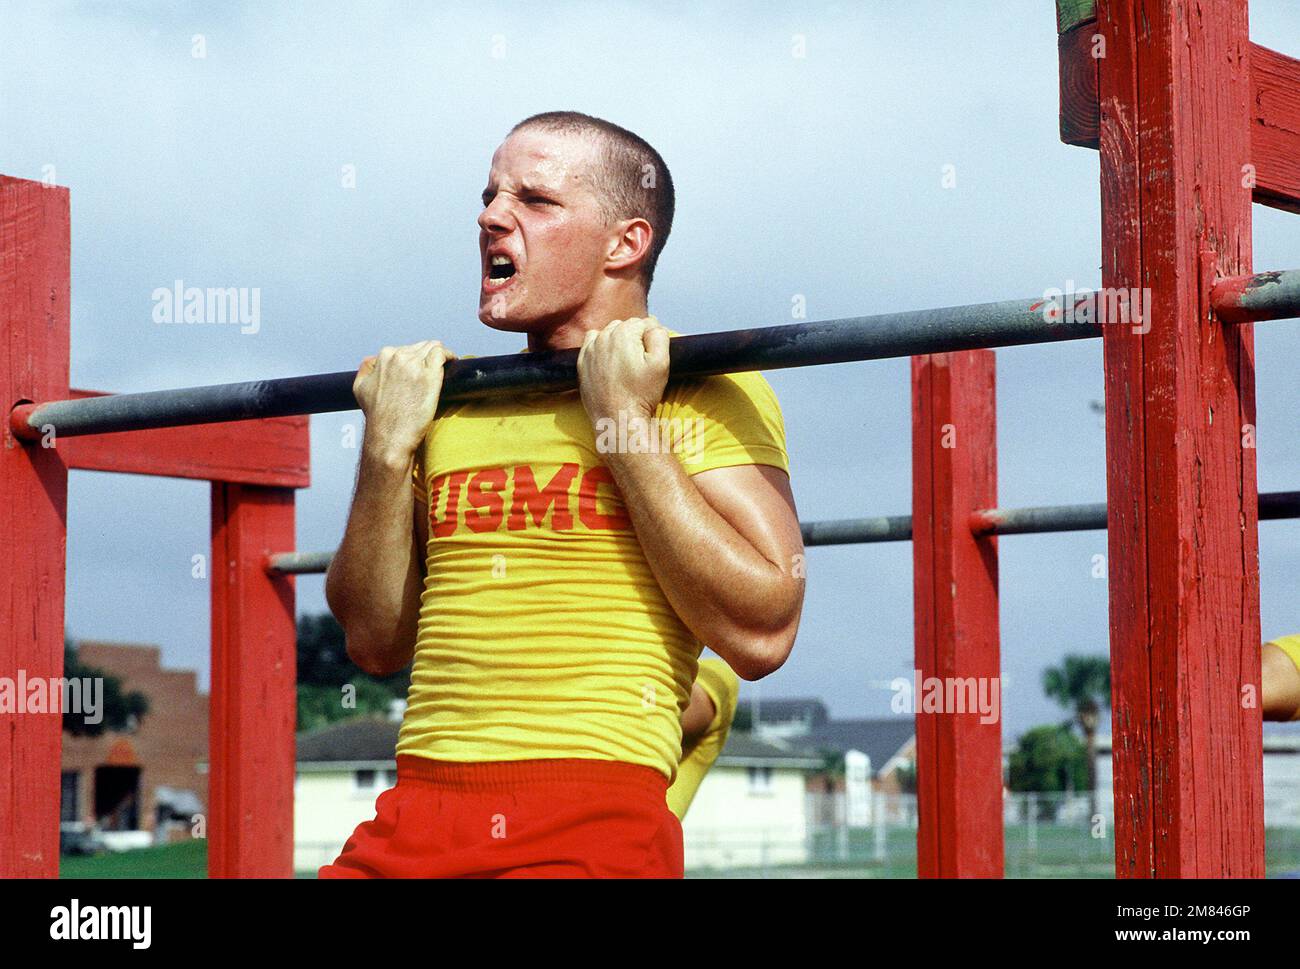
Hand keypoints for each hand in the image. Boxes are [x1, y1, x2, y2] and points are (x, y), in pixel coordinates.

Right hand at [352, 340, 456, 457]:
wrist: (389, 437)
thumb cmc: (378, 418)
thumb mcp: (360, 388)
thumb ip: (366, 369)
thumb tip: (373, 360)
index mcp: (384, 357)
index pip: (405, 348)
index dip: (415, 359)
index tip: (421, 368)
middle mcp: (398, 357)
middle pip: (421, 347)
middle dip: (428, 356)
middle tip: (436, 369)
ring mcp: (415, 365)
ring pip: (433, 347)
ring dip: (441, 354)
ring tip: (447, 364)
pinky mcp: (430, 376)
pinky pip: (443, 354)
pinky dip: (450, 355)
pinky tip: (453, 362)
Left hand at [577, 317, 669, 424]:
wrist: (617, 418)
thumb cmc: (641, 393)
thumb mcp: (661, 363)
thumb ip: (659, 335)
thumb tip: (653, 323)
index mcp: (624, 333)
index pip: (644, 323)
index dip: (652, 339)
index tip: (651, 357)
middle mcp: (603, 336)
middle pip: (625, 327)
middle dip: (634, 339)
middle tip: (640, 363)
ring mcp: (590, 349)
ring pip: (608, 334)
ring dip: (618, 343)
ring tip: (625, 365)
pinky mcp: (582, 362)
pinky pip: (592, 345)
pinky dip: (601, 349)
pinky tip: (609, 364)